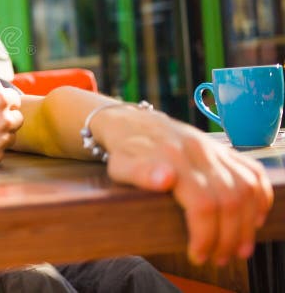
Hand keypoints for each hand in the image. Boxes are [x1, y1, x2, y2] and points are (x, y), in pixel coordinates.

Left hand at [102, 111, 273, 265]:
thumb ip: (139, 173)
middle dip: (227, 238)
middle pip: (229, 202)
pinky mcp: (225, 150)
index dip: (205, 235)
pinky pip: (254, 173)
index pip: (203, 204)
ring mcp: (215, 150)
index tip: (197, 255)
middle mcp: (199, 152)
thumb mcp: (121, 165)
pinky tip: (254, 219)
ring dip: (247, 224)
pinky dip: (261, 198)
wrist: (136, 124)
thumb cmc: (127, 152)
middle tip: (218, 258)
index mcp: (173, 158)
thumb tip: (164, 179)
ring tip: (238, 248)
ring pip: (247, 190)